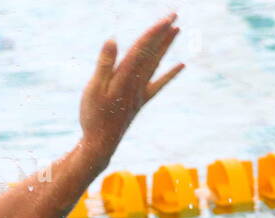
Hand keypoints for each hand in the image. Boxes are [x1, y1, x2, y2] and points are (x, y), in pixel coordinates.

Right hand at [80, 14, 183, 159]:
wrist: (101, 144)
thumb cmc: (93, 117)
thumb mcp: (93, 89)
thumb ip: (104, 65)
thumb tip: (112, 39)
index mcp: (124, 77)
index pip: (142, 48)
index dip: (155, 31)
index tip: (167, 17)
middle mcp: (136, 82)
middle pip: (152, 53)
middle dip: (163, 33)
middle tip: (174, 15)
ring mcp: (139, 92)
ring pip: (156, 64)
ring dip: (166, 46)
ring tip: (176, 30)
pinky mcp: (139, 102)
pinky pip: (158, 84)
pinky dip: (169, 74)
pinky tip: (181, 65)